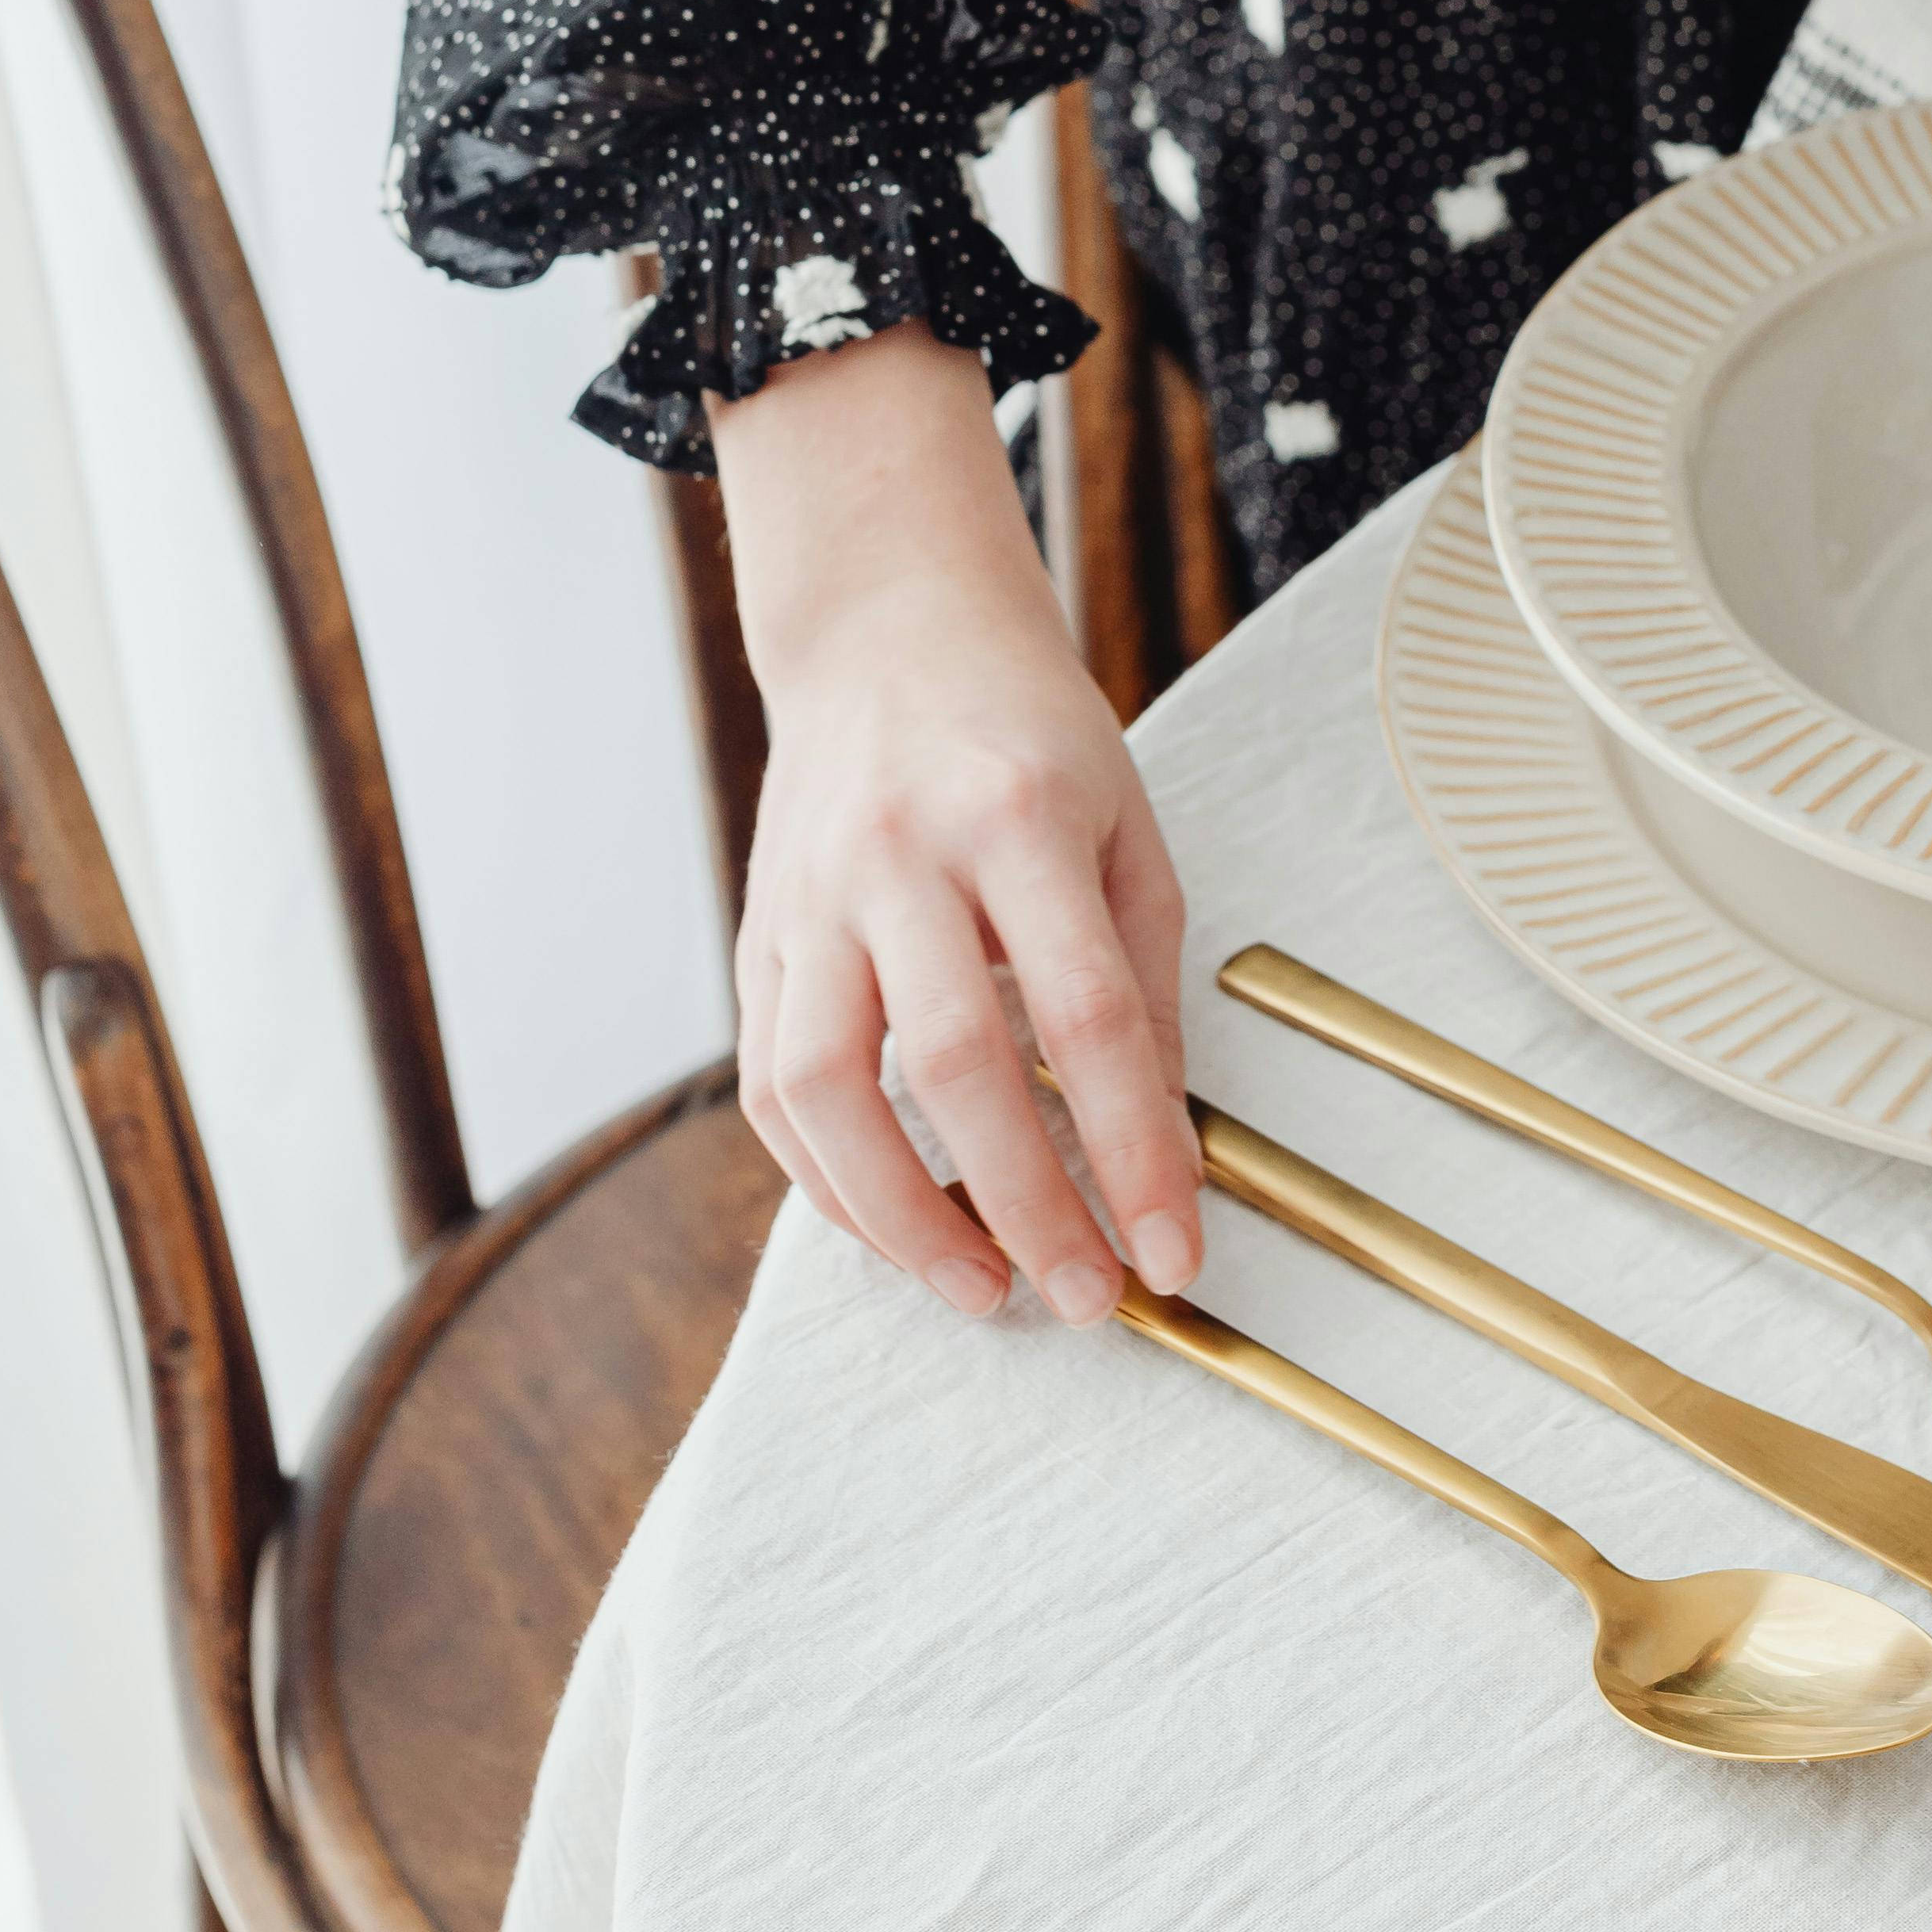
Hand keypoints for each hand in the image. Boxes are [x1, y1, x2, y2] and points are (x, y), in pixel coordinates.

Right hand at [708, 320, 1201, 1321]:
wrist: (889, 632)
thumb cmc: (1031, 738)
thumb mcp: (1128, 828)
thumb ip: (1144, 984)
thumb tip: (1161, 1155)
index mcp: (1021, 816)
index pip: (1089, 1015)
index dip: (1134, 1151)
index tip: (1173, 1253)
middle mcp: (903, 854)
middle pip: (957, 1062)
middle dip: (1027, 1204)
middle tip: (1083, 1298)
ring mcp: (812, 896)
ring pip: (827, 1086)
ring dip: (902, 1215)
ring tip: (980, 1286)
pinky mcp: (757, 935)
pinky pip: (772, 1083)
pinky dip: (827, 1178)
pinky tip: (894, 1227)